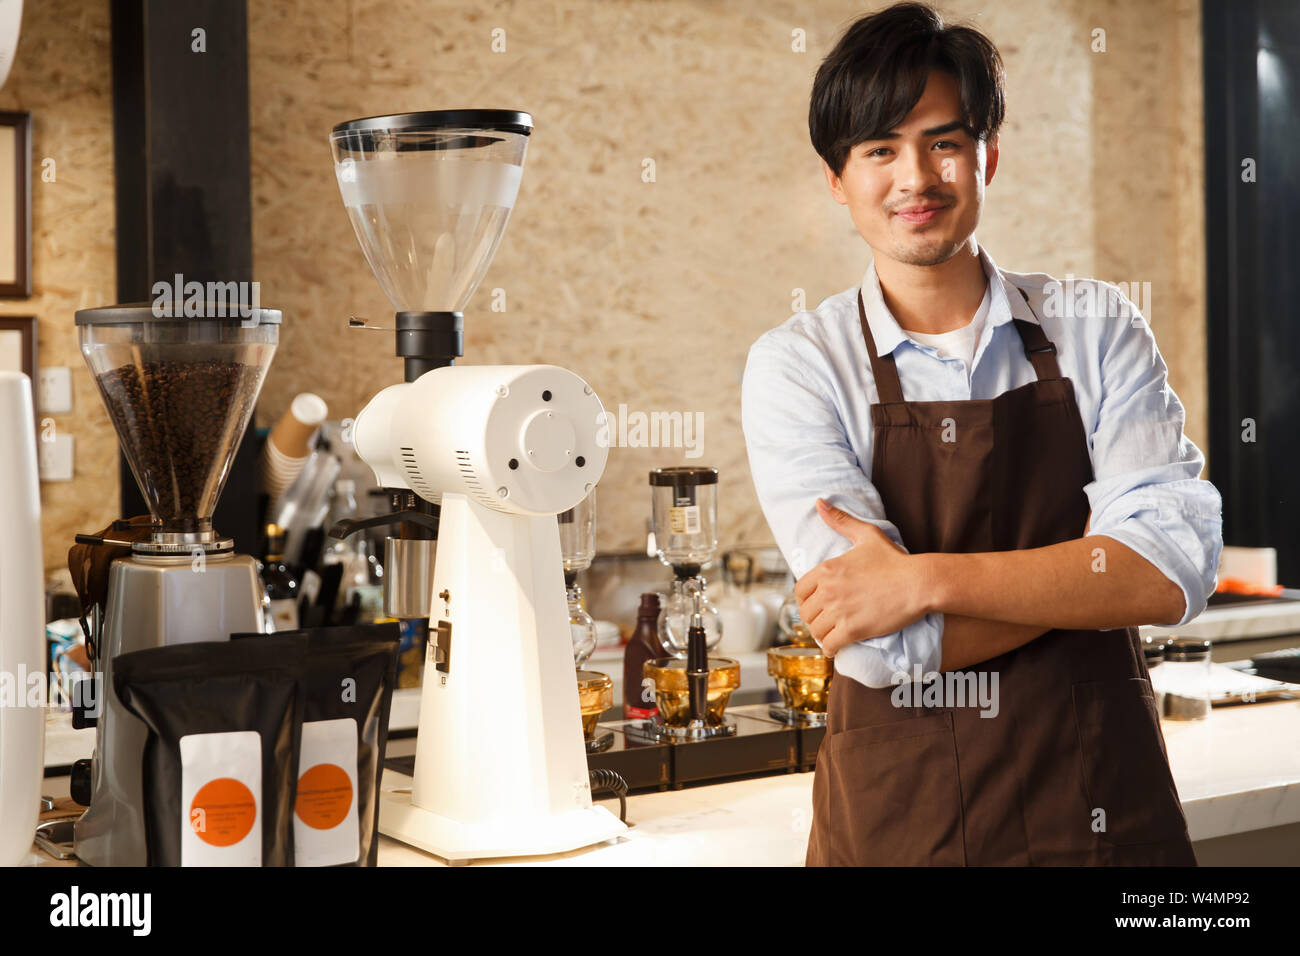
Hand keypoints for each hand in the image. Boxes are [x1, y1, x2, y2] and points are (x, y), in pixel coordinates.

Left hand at [794, 499, 927, 657]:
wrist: (918, 582)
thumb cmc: (895, 559)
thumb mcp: (866, 535)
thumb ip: (841, 520)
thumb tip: (819, 502)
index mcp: (827, 569)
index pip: (800, 591)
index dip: (806, 600)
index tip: (817, 604)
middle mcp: (828, 590)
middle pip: (805, 613)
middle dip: (814, 619)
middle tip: (826, 621)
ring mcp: (840, 611)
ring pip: (816, 630)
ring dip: (822, 634)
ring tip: (832, 633)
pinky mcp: (853, 629)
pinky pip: (829, 644)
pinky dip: (831, 647)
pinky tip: (837, 645)